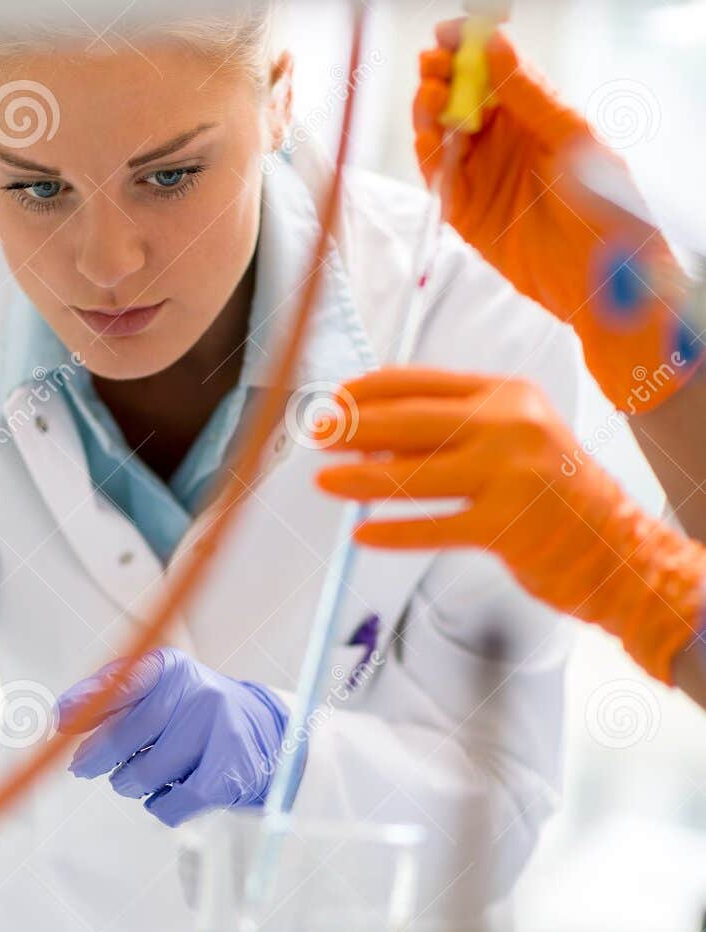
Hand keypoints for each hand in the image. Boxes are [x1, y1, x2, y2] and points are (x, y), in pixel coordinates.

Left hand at [56, 647, 288, 827]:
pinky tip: (164, 794)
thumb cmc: (188, 711)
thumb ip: (104, 696)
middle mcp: (198, 692)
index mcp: (172, 668)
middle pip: (125, 736)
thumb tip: (59, 717)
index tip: (60, 722)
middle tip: (83, 767)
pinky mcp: (228, 773)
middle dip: (94, 759)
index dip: (88, 704)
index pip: (124, 682)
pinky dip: (159, 806)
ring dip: (129, 783)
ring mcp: (217, 732)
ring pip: (144, 775)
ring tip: (139, 774)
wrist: (263, 733)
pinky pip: (172, 804)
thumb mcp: (153, 689)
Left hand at [315, 367, 705, 683]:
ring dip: (361, 478)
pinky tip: (363, 534)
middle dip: (352, 426)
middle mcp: (512, 425)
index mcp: (508, 394)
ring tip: (324, 481)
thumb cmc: (555, 496)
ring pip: (414, 473)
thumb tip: (370, 437)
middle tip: (314, 434)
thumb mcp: (512, 442)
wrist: (618, 549)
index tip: (332, 401)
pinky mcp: (508, 526)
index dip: (367, 391)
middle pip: (410, 420)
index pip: (420, 382)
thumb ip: (452, 433)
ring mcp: (512, 474)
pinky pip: (434, 526)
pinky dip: (393, 532)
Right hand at [415, 21, 693, 411]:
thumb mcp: (572, 138)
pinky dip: (428, 156)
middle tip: (433, 66)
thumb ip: (529, 94)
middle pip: (461, 96)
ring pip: (442, 132)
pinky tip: (429, 138)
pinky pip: (438, 178)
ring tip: (432, 100)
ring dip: (429, 111)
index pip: (494, 68)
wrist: (604, 279)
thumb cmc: (606, 205)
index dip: (468, 47)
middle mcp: (507, 139)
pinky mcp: (467, 213)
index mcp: (538, 113)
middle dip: (442, 76)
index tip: (447, 33)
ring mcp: (484, 174)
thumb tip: (494, 42)